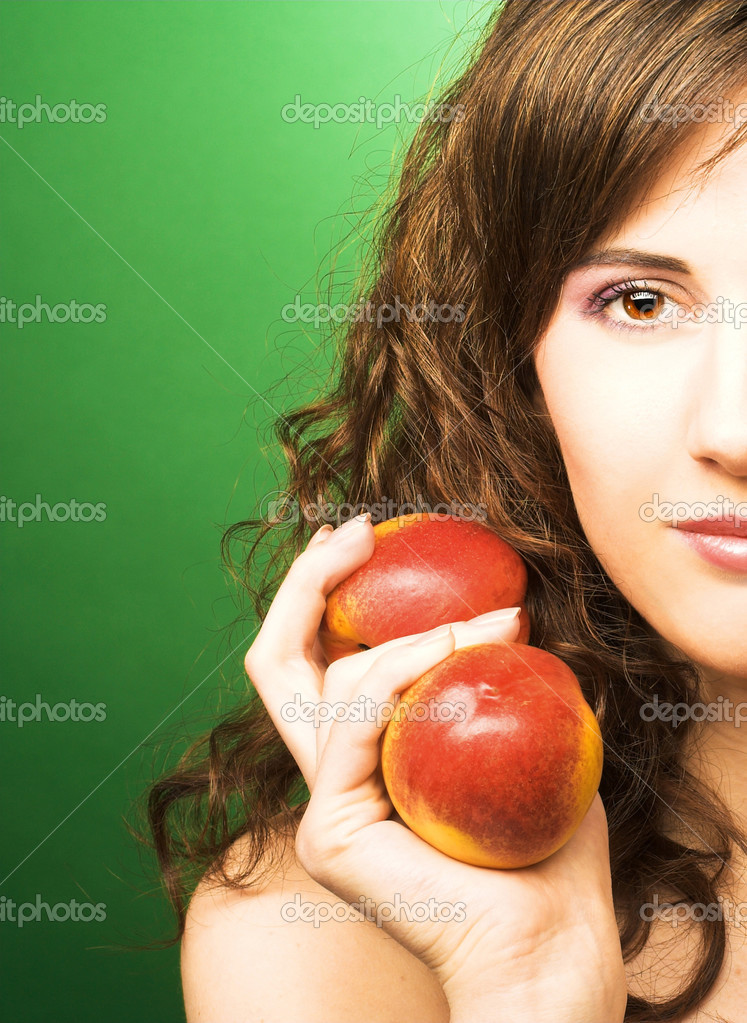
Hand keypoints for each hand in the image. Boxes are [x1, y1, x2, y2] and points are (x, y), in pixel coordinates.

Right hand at [244, 515, 627, 1022]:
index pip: (311, 659)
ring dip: (411, 630)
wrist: (551, 936)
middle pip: (276, 661)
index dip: (321, 592)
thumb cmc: (544, 837)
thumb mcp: (517, 728)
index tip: (367, 535)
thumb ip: (489, 674)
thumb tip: (503, 604)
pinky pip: (352, 724)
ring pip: (326, 681)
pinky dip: (400, 671)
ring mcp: (323, 802)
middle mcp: (329, 771)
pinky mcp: (329, 827)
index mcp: (360, 749)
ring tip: (497, 621)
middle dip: (308, 582)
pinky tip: (453, 646)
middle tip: (360, 529)